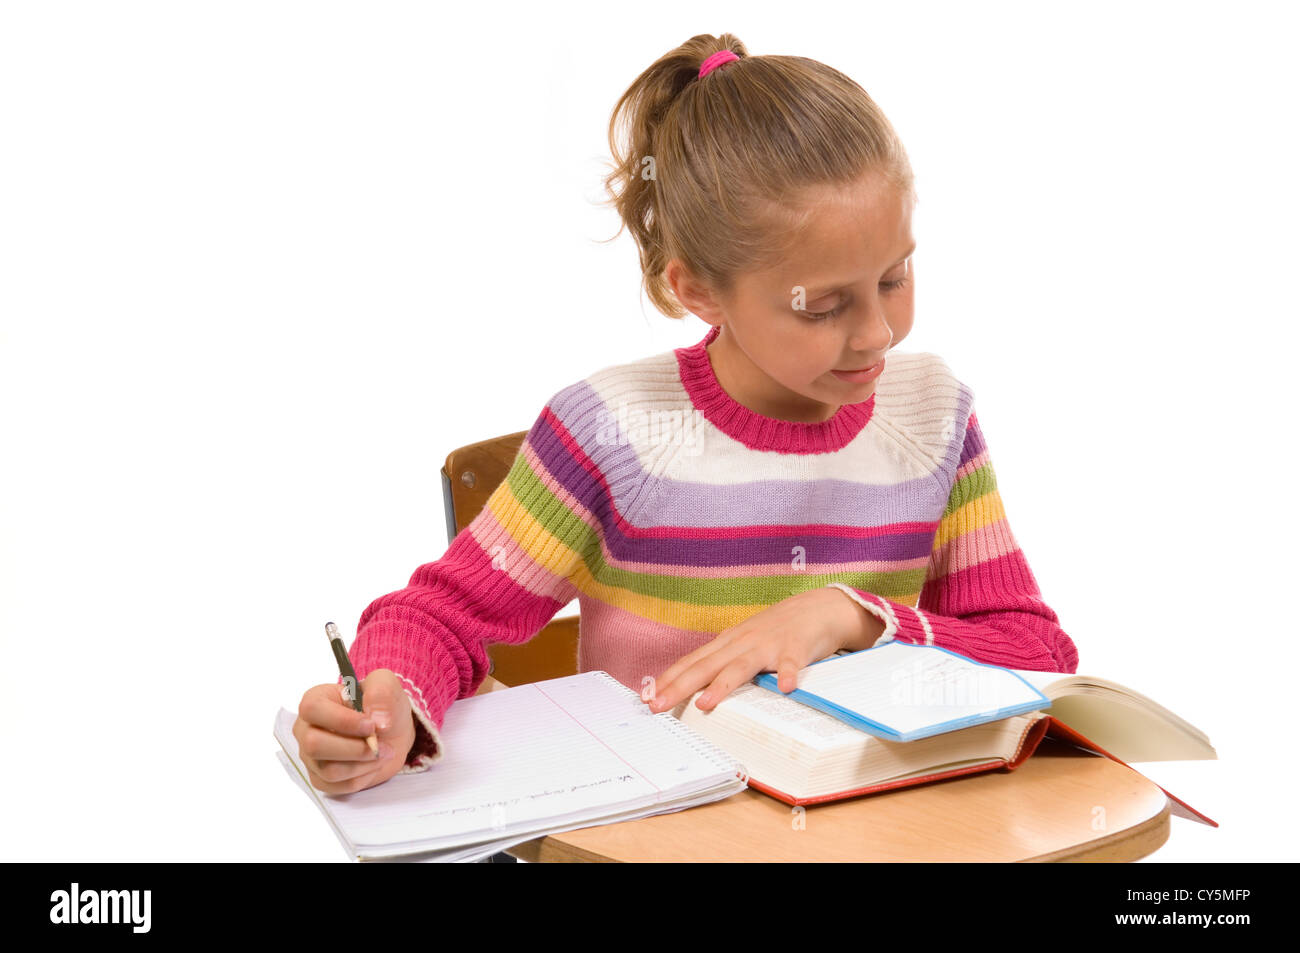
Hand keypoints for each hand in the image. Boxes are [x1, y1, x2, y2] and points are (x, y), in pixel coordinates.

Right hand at [293, 668, 416, 794]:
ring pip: (328, 770)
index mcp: (316, 700)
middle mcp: (306, 729)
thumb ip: (381, 693)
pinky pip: (338, 787)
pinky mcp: (321, 778)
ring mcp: (310, 756)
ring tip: (383, 752)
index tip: (372, 725)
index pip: (312, 710)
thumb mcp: (386, 685)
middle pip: (314, 746)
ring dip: (363, 764)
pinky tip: (373, 764)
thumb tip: (378, 720)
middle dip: (354, 749)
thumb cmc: (381, 705)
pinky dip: (362, 778)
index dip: (342, 721)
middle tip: (381, 744)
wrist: (390, 730)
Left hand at [646, 586, 884, 714]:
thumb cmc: (776, 631)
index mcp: (727, 643)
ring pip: (741, 666)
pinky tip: (785, 688)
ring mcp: (768, 645)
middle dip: (679, 686)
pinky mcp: (796, 648)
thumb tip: (694, 687)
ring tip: (705, 703)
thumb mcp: (744, 643)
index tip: (647, 697)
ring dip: (722, 685)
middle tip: (658, 706)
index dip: (668, 679)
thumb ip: (723, 662)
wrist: (817, 608)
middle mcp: (742, 642)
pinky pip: (791, 663)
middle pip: (706, 666)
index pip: (691, 662)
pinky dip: (787, 674)